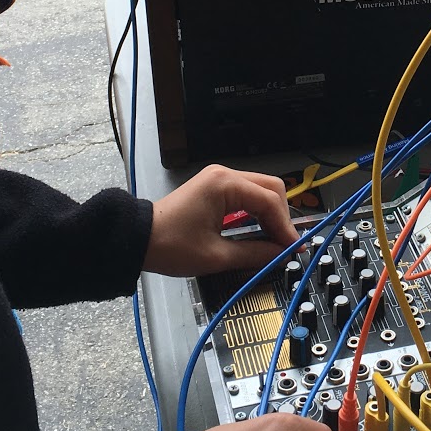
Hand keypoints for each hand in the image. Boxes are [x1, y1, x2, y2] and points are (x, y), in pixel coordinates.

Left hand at [144, 164, 297, 276]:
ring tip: (274, 241)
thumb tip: (282, 256)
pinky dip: (257, 211)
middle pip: (271, 188)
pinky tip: (259, 231)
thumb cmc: (171, 246)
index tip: (293, 249)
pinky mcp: (214, 187)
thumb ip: (255, 254)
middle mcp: (224, 174)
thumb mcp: (216, 256)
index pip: (270, 200)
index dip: (285, 226)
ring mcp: (219, 178)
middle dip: (281, 217)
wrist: (137, 239)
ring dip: (271, 214)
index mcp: (225, 185)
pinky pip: (246, 195)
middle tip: (285, 245)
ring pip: (260, 190)